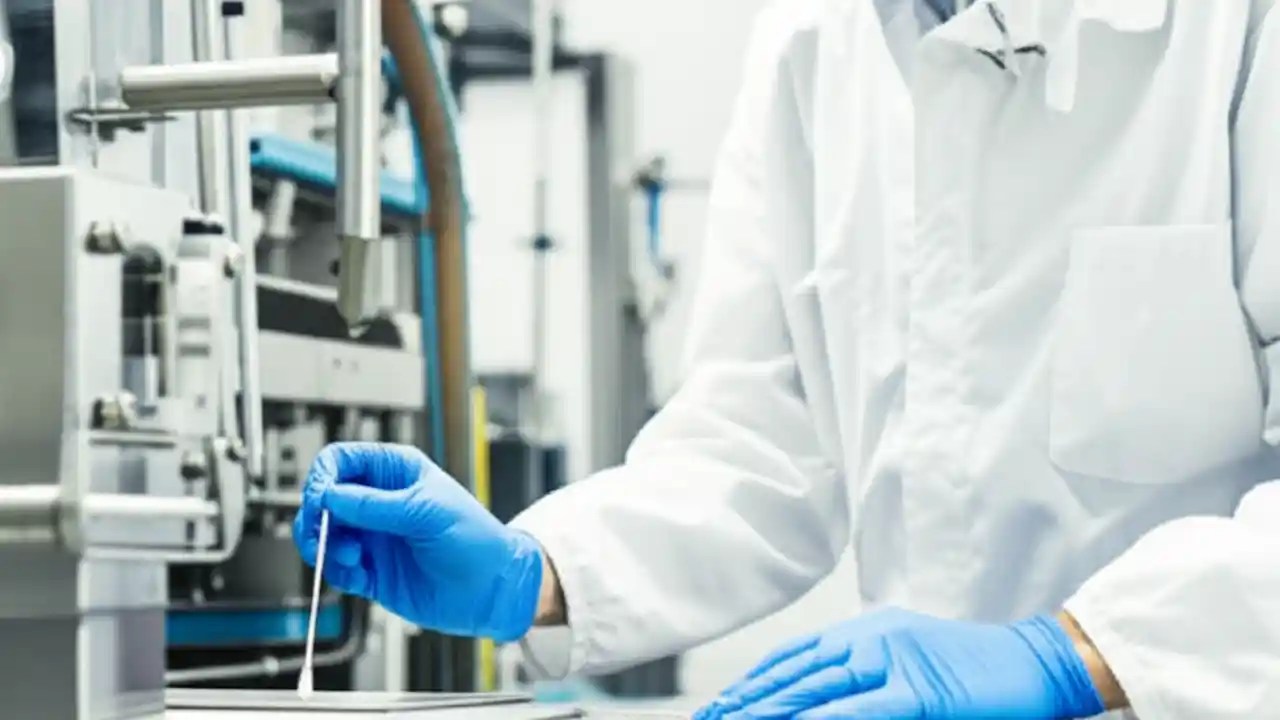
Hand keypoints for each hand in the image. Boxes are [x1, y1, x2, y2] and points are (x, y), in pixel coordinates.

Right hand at [292, 442, 543, 641]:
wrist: (492, 589)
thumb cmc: (475, 539)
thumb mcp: (427, 513)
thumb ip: (376, 505)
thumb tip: (331, 495)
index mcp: (395, 472)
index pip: (341, 461)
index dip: (323, 477)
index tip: (322, 500)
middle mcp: (379, 502)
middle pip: (324, 498)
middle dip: (316, 517)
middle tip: (326, 536)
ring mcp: (373, 537)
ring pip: (324, 534)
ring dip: (325, 547)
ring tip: (351, 558)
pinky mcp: (371, 570)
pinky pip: (336, 568)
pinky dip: (337, 573)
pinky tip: (360, 576)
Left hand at [696, 608, 1103, 718]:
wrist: (1039, 663)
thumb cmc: (977, 669)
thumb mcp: (911, 664)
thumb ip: (866, 679)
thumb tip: (822, 702)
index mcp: (868, 630)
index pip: (795, 657)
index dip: (754, 682)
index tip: (720, 704)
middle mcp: (873, 638)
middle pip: (796, 673)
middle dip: (747, 700)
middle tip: (709, 718)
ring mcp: (897, 662)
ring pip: (817, 690)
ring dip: (770, 710)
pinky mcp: (922, 693)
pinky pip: (861, 710)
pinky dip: (823, 719)